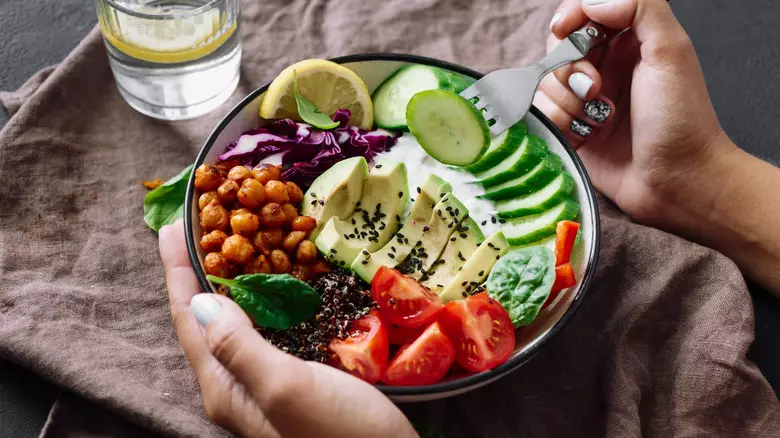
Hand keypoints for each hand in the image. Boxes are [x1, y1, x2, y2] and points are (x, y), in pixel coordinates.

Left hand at [159, 219, 415, 437]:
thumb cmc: (341, 435)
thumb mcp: (286, 388)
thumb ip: (239, 346)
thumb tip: (199, 301)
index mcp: (226, 386)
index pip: (190, 318)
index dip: (178, 269)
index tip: (172, 222)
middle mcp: (239, 383)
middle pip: (208, 316)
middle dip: (200, 267)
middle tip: (203, 220)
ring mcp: (268, 381)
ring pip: (239, 319)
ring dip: (232, 277)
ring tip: (234, 238)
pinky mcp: (298, 377)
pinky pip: (271, 326)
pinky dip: (268, 295)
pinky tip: (280, 278)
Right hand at [536, 0, 735, 226]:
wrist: (678, 181)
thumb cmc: (680, 118)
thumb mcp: (670, 49)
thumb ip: (637, 8)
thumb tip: (590, 1)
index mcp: (630, 42)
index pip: (583, 14)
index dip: (569, 18)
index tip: (565, 30)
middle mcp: (605, 68)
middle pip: (557, 48)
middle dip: (568, 66)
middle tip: (595, 88)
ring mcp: (586, 102)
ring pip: (546, 83)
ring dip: (568, 101)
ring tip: (599, 119)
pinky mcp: (573, 132)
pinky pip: (544, 115)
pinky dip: (559, 122)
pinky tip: (586, 135)